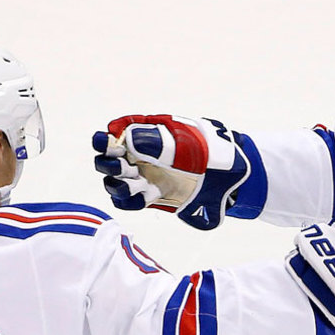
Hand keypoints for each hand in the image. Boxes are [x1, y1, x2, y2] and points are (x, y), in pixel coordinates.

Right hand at [92, 114, 249, 229]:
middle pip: (110, 159)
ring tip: (133, 181)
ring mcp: (146, 177)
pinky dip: (127, 200)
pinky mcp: (151, 198)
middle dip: (109, 162)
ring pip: (116, 182)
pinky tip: (136, 197)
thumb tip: (126, 138)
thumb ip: (155, 142)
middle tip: (120, 165)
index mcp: (148, 135)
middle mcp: (143, 156)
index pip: (118, 132)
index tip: (105, 139)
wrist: (229, 182)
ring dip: (117, 182)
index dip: (107, 137)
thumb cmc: (208, 155)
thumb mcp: (182, 144)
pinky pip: (128, 202)